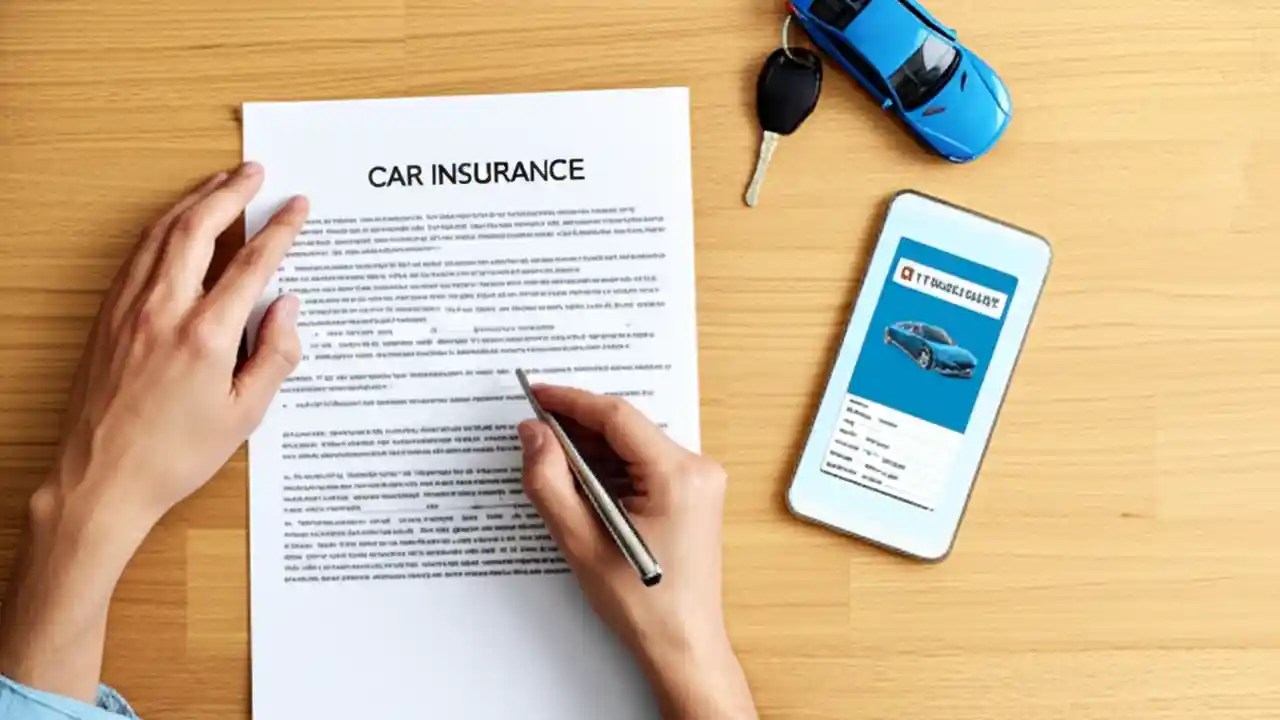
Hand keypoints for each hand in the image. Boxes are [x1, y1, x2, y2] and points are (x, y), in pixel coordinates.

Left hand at [0, 162, 307, 700]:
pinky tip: (175, 223)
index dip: (279, 229)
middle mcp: (163, 311)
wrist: (102, 480)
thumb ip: (274, 355)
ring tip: (220, 184)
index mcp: (205, 336)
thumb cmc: (175, 456)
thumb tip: (288, 308)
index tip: (296, 207)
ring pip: (162, 233)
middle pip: (199, 228)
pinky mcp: (107, 317)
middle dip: (231, 193)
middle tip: (256, 173)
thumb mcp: (245, 415)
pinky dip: (162, 227)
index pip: (251, 264)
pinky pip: (137, 255)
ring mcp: (128, 310)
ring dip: (194, 201)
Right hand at [517, 386, 755, 718]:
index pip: (616, 416)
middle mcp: (697, 469)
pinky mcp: (693, 494)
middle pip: (626, 428)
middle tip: (533, 431)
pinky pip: (644, 465)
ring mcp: (700, 481)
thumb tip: (533, 435)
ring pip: (633, 446)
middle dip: (577, 427)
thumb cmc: (643, 605)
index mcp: (678, 475)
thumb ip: (550, 482)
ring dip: (592, 449)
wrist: (684, 646)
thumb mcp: (582, 542)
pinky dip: (611, 468)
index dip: (571, 401)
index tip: (537, 395)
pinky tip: (580, 482)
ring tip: (550, 460)